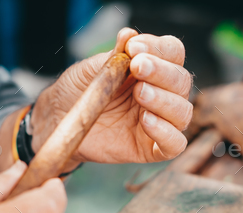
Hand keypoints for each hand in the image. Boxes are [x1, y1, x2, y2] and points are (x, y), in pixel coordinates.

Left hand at [31, 28, 192, 168]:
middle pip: (181, 81)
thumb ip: (113, 56)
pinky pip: (175, 144)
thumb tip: (128, 34)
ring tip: (140, 94)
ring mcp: (159, 122)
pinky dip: (166, 132)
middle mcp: (162, 94)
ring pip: (183, 112)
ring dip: (164, 100)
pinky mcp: (151, 148)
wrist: (59, 120)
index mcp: (152, 69)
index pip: (173, 53)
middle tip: (137, 67)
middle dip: (162, 72)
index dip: (159, 49)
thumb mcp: (91, 69)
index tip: (134, 47)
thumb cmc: (78, 91)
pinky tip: (146, 121)